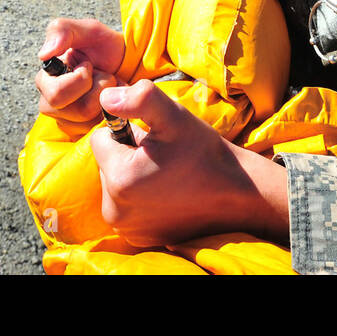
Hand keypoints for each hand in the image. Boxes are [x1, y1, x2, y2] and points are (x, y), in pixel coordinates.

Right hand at [34, 18, 125, 122]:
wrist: (129, 64)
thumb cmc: (105, 47)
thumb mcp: (88, 30)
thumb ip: (62, 31)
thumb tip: (43, 54)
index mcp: (46, 79)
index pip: (57, 94)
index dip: (81, 79)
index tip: (89, 64)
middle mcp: (51, 102)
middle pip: (75, 111)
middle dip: (98, 89)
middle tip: (102, 74)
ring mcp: (68, 120)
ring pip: (89, 120)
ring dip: (107, 98)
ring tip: (107, 85)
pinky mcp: (84, 131)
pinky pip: (100, 129)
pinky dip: (112, 113)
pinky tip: (111, 100)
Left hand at [89, 80, 288, 246]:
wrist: (236, 193)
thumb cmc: (204, 151)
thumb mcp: (174, 116)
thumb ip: (139, 100)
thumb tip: (104, 96)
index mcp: (119, 179)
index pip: (100, 139)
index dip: (127, 131)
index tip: (155, 140)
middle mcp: (115, 211)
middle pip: (106, 163)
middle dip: (128, 154)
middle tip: (163, 157)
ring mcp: (126, 228)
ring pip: (115, 184)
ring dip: (133, 174)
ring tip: (167, 174)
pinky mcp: (137, 238)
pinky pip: (126, 205)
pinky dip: (141, 196)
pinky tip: (168, 194)